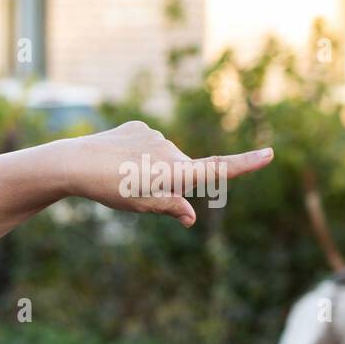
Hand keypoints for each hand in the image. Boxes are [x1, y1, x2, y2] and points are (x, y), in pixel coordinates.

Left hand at [57, 120, 273, 226]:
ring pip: (163, 157)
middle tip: (135, 191)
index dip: (244, 164)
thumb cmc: (110, 189)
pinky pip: (147, 144)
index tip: (269, 154)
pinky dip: (137, 153)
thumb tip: (191, 216)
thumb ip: (170, 207)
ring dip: (151, 167)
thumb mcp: (141, 204)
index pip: (216, 170)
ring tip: (121, 175)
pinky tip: (116, 159)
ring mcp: (156, 136)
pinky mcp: (140, 127)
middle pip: (182, 170)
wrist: (75, 162)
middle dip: (168, 182)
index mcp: (175, 172)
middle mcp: (171, 151)